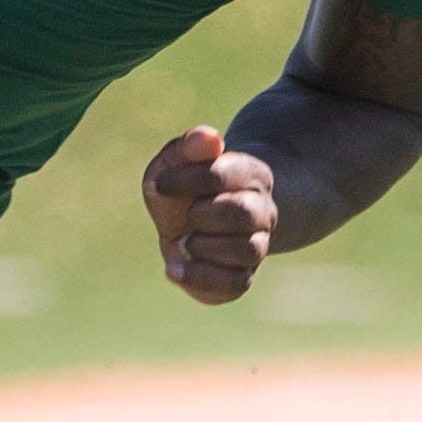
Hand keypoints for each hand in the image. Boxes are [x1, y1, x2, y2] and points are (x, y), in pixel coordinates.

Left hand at [141, 125, 278, 305]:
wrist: (197, 220)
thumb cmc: (186, 187)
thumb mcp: (177, 161)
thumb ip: (189, 147)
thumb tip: (210, 138)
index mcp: (248, 174)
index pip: (224, 174)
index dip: (188, 179)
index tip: (161, 184)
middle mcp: (260, 210)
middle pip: (244, 214)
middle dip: (202, 215)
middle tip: (186, 215)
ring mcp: (256, 244)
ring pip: (248, 251)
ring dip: (205, 247)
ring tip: (184, 242)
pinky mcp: (242, 275)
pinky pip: (236, 284)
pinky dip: (201, 278)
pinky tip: (173, 268)